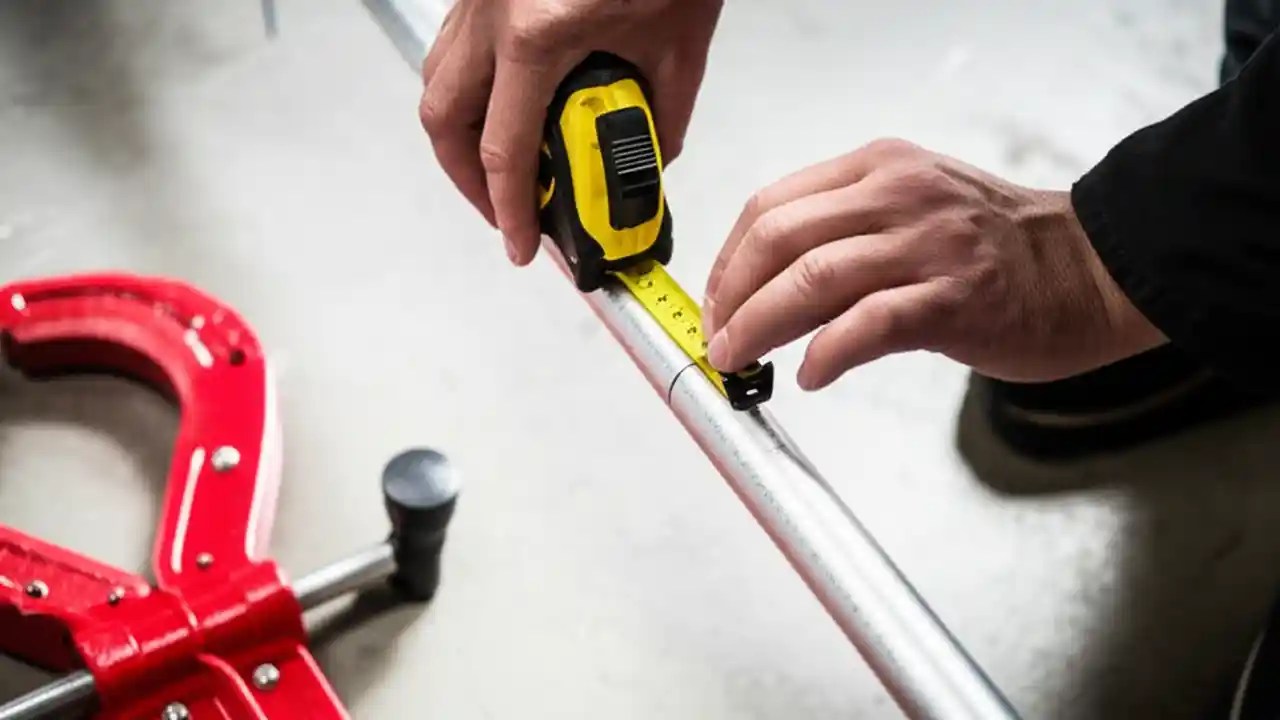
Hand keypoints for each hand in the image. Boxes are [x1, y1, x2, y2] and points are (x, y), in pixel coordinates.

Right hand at [419, 0, 722, 265]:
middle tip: (503, 212)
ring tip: (499, 170)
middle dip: (468, 180)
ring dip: (460, 135)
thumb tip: (644, 164)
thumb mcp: (679, 45)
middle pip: (444, 121)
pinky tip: (504, 107)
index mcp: (538, 33)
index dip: (510, 211)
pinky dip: (470, 89)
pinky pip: (455, 48)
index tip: (523, 244)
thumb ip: (659, 117)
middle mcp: (493, 13)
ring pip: (437, 79)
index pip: (504, 151)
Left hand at [701, 139, 1164, 390]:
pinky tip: (810, 375)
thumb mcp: (913, 208)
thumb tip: (766, 289)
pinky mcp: (954, 299)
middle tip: (718, 339)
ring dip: (760, 326)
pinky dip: (827, 354)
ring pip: (812, 279)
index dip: (727, 260)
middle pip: (778, 239)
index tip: (715, 302)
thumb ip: (845, 232)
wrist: (1093, 266)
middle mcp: (898, 196)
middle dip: (731, 296)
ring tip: (742, 360)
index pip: (771, 206)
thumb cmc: (999, 247)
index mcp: (879, 169)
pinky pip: (868, 325)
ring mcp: (928, 246)